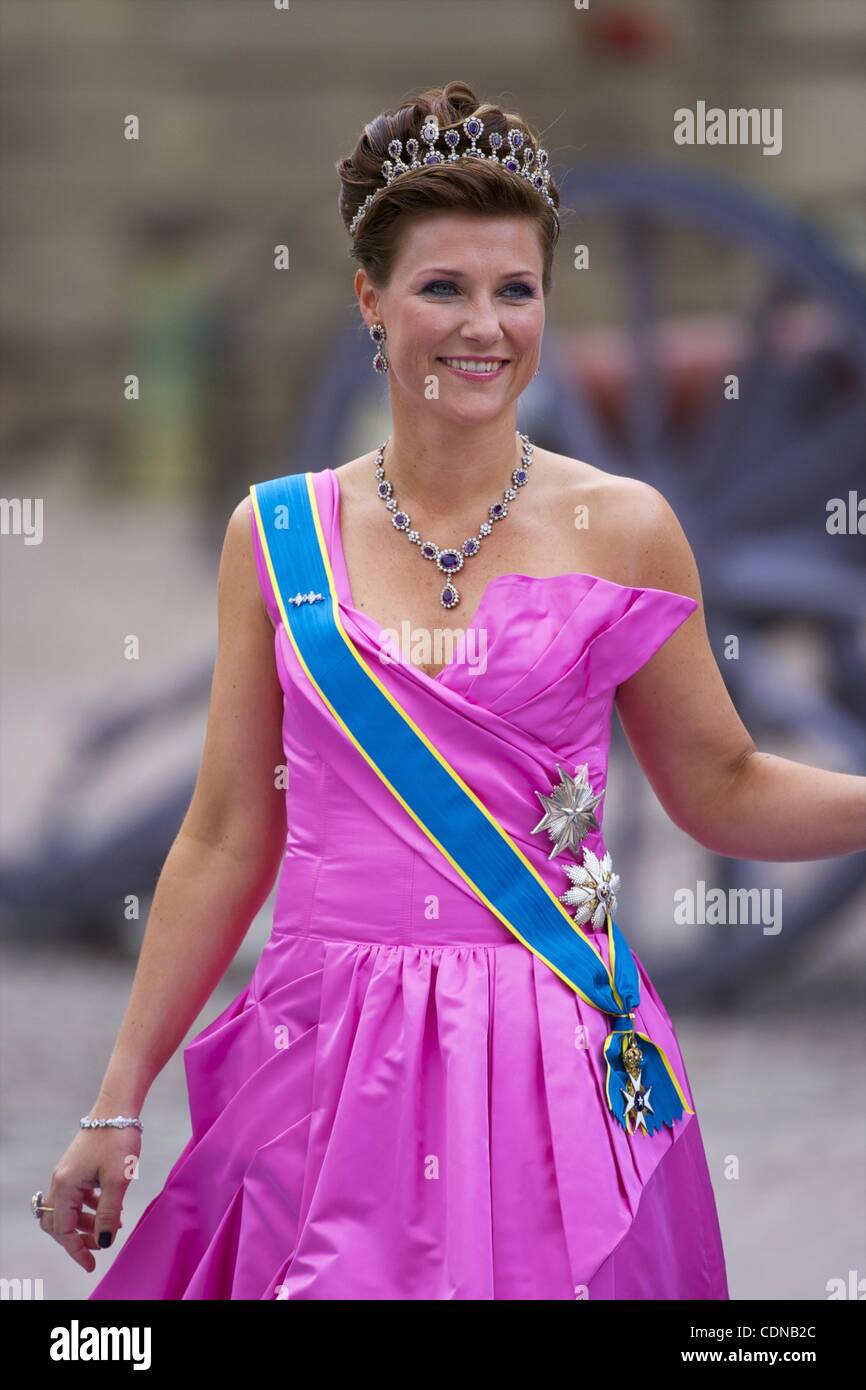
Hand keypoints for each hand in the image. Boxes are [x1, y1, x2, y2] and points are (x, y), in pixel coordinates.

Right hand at [37, 1124, 140, 1271]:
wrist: (118, 1107)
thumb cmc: (118, 1140)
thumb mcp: (117, 1180)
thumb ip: (109, 1213)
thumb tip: (104, 1241)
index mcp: (65, 1186)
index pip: (63, 1230)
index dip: (76, 1250)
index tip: (92, 1264)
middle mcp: (60, 1180)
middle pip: (57, 1223)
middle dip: (77, 1238)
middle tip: (101, 1244)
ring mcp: (67, 1173)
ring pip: (67, 1210)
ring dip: (85, 1222)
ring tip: (113, 1225)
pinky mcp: (76, 1167)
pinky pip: (76, 1196)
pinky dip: (88, 1207)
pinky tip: (108, 1206)